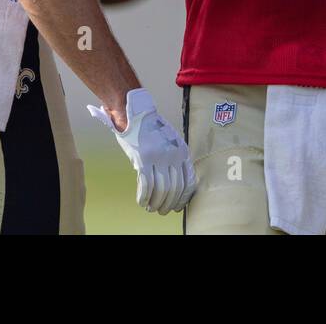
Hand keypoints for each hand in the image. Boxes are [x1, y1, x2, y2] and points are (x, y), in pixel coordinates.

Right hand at [89, 88, 195, 214]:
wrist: (136, 115)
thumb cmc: (153, 130)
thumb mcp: (172, 141)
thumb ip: (176, 159)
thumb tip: (176, 185)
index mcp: (182, 151)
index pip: (188, 182)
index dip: (183, 198)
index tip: (178, 207)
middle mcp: (173, 155)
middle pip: (175, 188)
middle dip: (169, 204)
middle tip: (163, 211)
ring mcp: (158, 157)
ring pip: (161, 189)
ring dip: (156, 203)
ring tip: (152, 208)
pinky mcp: (143, 158)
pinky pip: (146, 184)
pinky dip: (144, 197)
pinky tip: (142, 201)